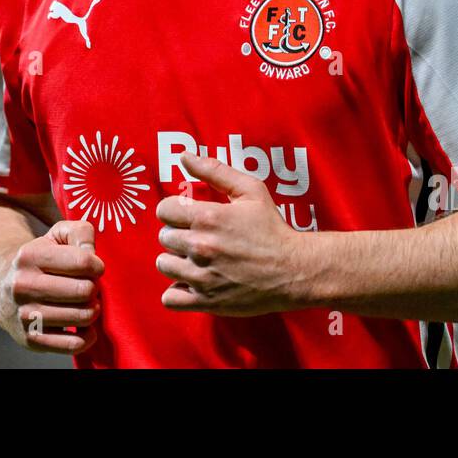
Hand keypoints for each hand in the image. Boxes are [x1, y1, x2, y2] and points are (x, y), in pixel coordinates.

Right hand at [0, 219, 103, 353]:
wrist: (5, 290)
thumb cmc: (42, 260)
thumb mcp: (57, 236)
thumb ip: (81, 233)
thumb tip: (92, 256)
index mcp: (29, 256)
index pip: (83, 262)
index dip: (97, 266)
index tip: (93, 268)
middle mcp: (22, 286)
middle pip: (85, 290)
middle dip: (94, 289)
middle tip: (88, 287)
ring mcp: (25, 315)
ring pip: (82, 316)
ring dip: (92, 310)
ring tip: (84, 303)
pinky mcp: (31, 340)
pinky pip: (74, 344)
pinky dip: (87, 336)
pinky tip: (83, 326)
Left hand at [154, 152, 304, 315]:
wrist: (294, 270)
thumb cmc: (272, 228)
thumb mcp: (250, 191)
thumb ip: (215, 170)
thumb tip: (184, 156)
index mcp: (208, 218)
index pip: (164, 210)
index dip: (175, 210)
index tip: (188, 216)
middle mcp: (200, 247)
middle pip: (164, 236)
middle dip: (179, 234)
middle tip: (199, 237)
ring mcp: (202, 276)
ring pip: (164, 264)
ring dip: (176, 260)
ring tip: (196, 259)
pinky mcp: (206, 301)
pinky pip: (170, 298)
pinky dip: (177, 291)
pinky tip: (192, 282)